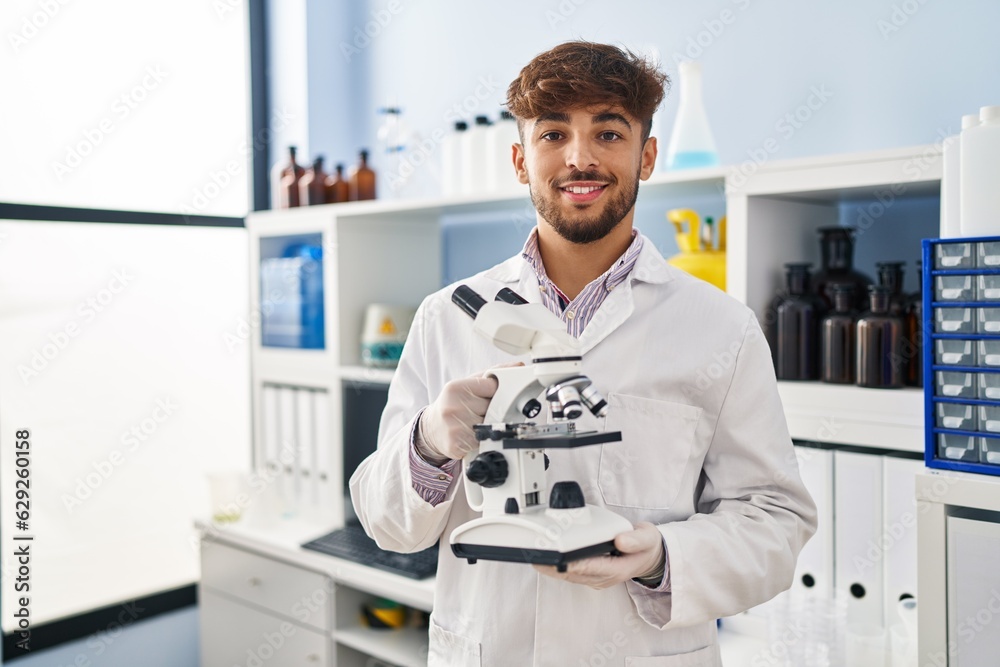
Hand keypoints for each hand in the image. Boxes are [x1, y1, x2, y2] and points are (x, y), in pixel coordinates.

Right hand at [416, 373, 498, 462]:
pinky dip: (484, 440)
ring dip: (490, 426)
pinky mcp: (456, 445)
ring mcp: (453, 428)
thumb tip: (518, 366)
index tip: (493, 395)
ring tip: (477, 423)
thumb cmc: (454, 403)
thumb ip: (493, 374)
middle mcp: (452, 407)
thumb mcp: (468, 384)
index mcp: (455, 388)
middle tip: (483, 411)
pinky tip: (473, 435)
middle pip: (493, 407)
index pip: (493, 386)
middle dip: (494, 410)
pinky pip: (484, 442)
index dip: (498, 392)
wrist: (432, 428)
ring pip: (491, 426)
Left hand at [533, 522, 665, 589]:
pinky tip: (546, 557)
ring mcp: (595, 578)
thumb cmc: (646, 546)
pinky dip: (557, 565)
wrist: (648, 557)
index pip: (589, 567)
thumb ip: (636, 539)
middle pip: (573, 573)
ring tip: (534, 555)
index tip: (556, 559)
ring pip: (568, 575)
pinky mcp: (589, 574)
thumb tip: (620, 540)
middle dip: (553, 566)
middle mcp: (602, 577)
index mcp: (616, 569)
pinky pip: (570, 573)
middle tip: (535, 555)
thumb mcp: (648, 538)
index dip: (571, 563)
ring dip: (551, 567)